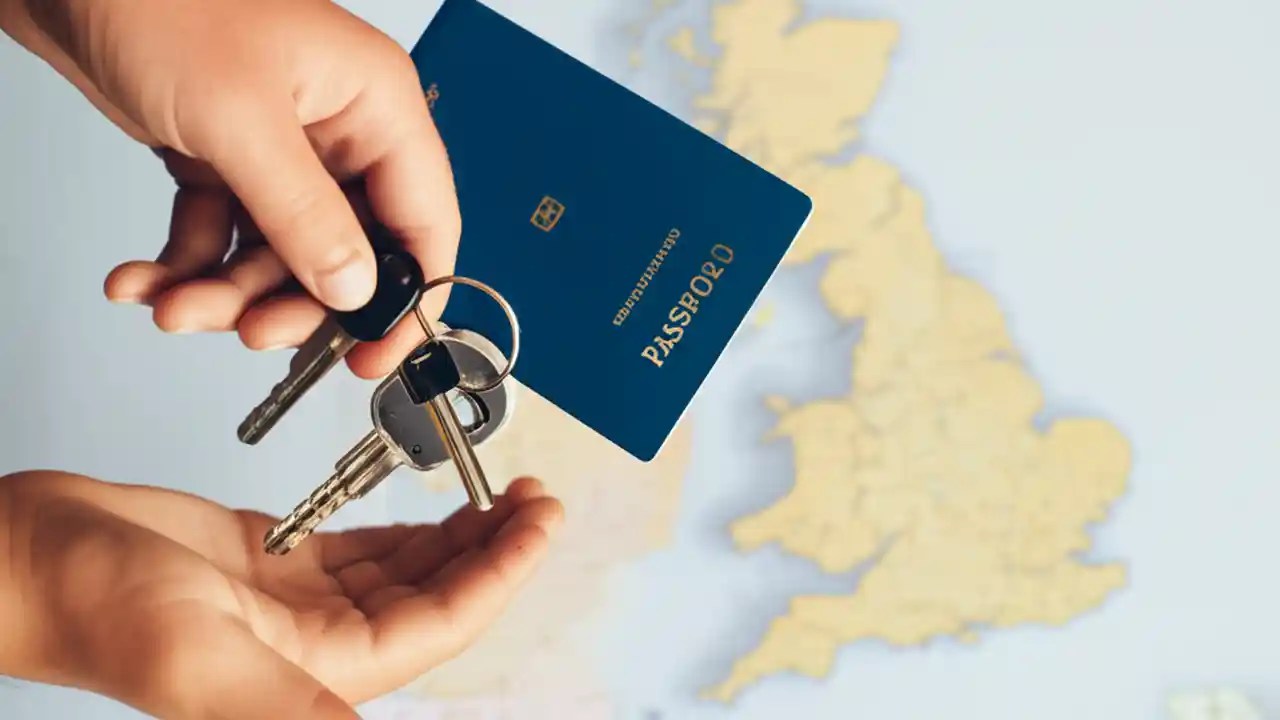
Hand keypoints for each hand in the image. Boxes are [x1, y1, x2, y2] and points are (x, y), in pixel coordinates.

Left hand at [0, 0, 458, 377]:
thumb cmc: (161, 0)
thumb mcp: (241, 120)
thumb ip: (305, 216)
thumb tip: (355, 291)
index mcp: (377, 105)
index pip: (424, 222)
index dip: (409, 299)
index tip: (373, 356)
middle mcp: (339, 131)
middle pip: (348, 252)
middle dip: (290, 300)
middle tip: (249, 331)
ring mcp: (283, 148)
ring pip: (278, 255)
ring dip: (225, 291)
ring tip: (173, 303)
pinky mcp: (228, 157)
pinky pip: (224, 234)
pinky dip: (187, 264)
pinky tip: (147, 278)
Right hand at [0, 471, 561, 718]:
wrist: (31, 555)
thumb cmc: (93, 610)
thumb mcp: (205, 660)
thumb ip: (295, 707)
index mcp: (322, 672)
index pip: (443, 624)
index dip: (502, 574)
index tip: (540, 521)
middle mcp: (319, 644)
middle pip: (437, 595)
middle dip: (496, 547)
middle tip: (537, 496)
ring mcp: (298, 601)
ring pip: (406, 569)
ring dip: (458, 534)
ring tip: (504, 492)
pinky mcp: (273, 562)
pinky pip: (363, 545)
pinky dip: (405, 524)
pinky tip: (434, 505)